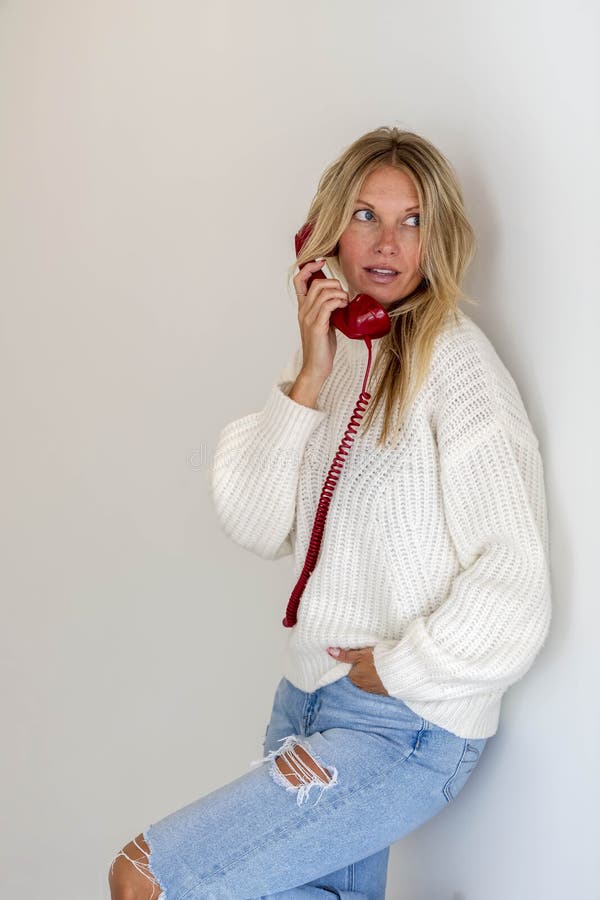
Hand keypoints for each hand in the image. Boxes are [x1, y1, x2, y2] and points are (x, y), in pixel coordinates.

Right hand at [293, 259, 349, 383]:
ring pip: (323, 291)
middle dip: (334, 283)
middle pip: (316, 283)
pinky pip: (328, 304)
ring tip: (345, 303)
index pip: (299, 280)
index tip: (321, 262)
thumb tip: (342, 298)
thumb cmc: (322, 348)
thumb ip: (328, 310)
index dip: (309, 267)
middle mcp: (303, 311)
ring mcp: (309, 318)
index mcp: (303, 309)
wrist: (316, 368)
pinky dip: (339, 302)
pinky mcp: (317, 326)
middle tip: (343, 295)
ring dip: (339, 293)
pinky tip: (344, 308)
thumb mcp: (325, 323)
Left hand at [327, 646, 389, 695]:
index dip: (353, 664)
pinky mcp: (383, 693)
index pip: (349, 672)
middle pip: (357, 678)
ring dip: (369, 678)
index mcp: (354, 677)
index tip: (359, 660)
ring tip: (376, 669)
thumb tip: (329, 651)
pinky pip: (376, 688)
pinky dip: (377, 682)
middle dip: (361, 672)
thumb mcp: (361, 654)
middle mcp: (361, 687)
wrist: (400, 669)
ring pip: (367, 684)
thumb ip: (345, 655)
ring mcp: (372, 691)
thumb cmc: (379, 660)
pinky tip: (382, 676)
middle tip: (368, 663)